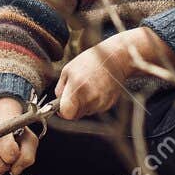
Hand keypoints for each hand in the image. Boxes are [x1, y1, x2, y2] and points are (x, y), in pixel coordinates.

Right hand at [0, 97, 38, 174]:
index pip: (9, 151)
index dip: (14, 157)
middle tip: (9, 157)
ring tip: (1, 160)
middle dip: (7, 166)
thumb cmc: (17, 135)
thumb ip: (27, 157)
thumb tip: (14, 171)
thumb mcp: (30, 141)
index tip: (15, 153)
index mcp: (4, 133)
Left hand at [55, 28, 174, 119]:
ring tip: (89, 87)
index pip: (66, 113)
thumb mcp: (68, 70)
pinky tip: (97, 88)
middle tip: (76, 93)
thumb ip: (60, 89)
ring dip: (84, 103)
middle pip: (76, 115)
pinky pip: (95, 108)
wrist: (116, 59)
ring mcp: (101, 102)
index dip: (62, 111)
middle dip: (73, 107)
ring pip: (86, 112)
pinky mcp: (109, 104)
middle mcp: (90, 97)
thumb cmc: (90, 61)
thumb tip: (58, 103)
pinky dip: (94, 101)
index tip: (62, 105)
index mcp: (77, 87)